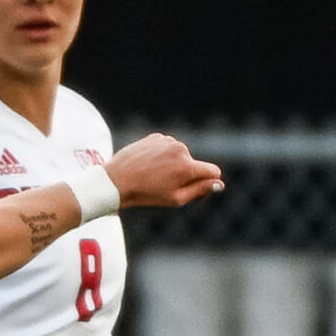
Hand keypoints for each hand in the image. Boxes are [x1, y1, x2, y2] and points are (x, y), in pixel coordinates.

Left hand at [103, 133, 223, 209]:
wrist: (116, 181)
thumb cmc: (146, 194)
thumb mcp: (176, 199)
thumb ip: (200, 190)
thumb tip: (219, 183)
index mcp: (187, 167)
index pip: (213, 171)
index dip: (209, 183)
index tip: (198, 190)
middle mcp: (180, 149)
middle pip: (194, 164)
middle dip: (186, 175)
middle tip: (165, 187)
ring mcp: (167, 140)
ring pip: (179, 155)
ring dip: (173, 165)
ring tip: (154, 176)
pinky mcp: (155, 137)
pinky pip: (166, 148)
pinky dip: (162, 157)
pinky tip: (148, 166)